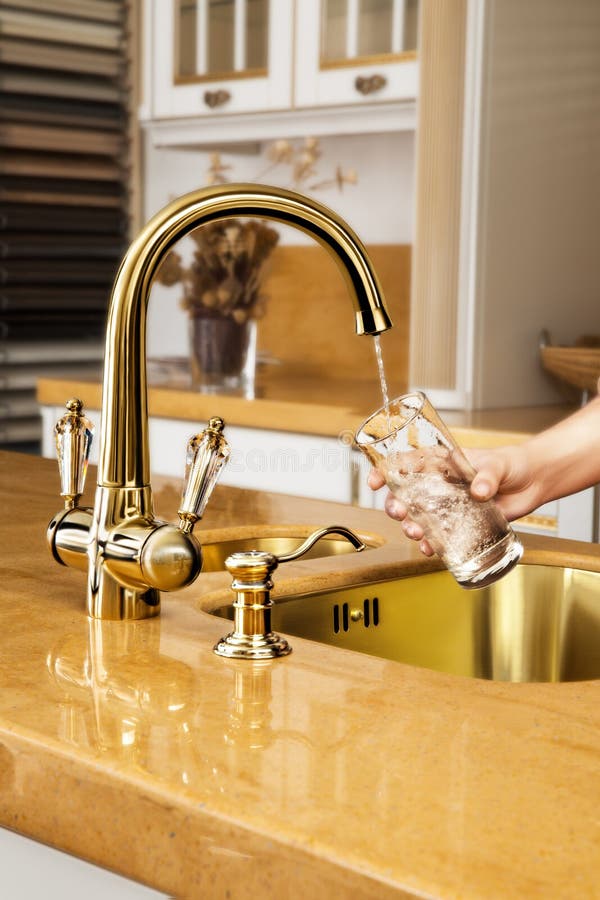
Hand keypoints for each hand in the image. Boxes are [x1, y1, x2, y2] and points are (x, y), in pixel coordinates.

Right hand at [368, 444, 543, 556]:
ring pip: (418, 518)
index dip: (386, 471)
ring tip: (416, 534)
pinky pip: (439, 536)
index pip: (406, 463)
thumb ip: (488, 475)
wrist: (534, 483)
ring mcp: (448, 506)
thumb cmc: (513, 464)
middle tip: (400, 513)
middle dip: (395, 505)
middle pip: (405, 495)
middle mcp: (439, 485)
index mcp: (442, 463)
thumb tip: (480, 490)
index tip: (376, 481)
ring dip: (411, 527)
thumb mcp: (499, 463)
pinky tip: (431, 550)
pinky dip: (432, 545)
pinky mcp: (461, 524)